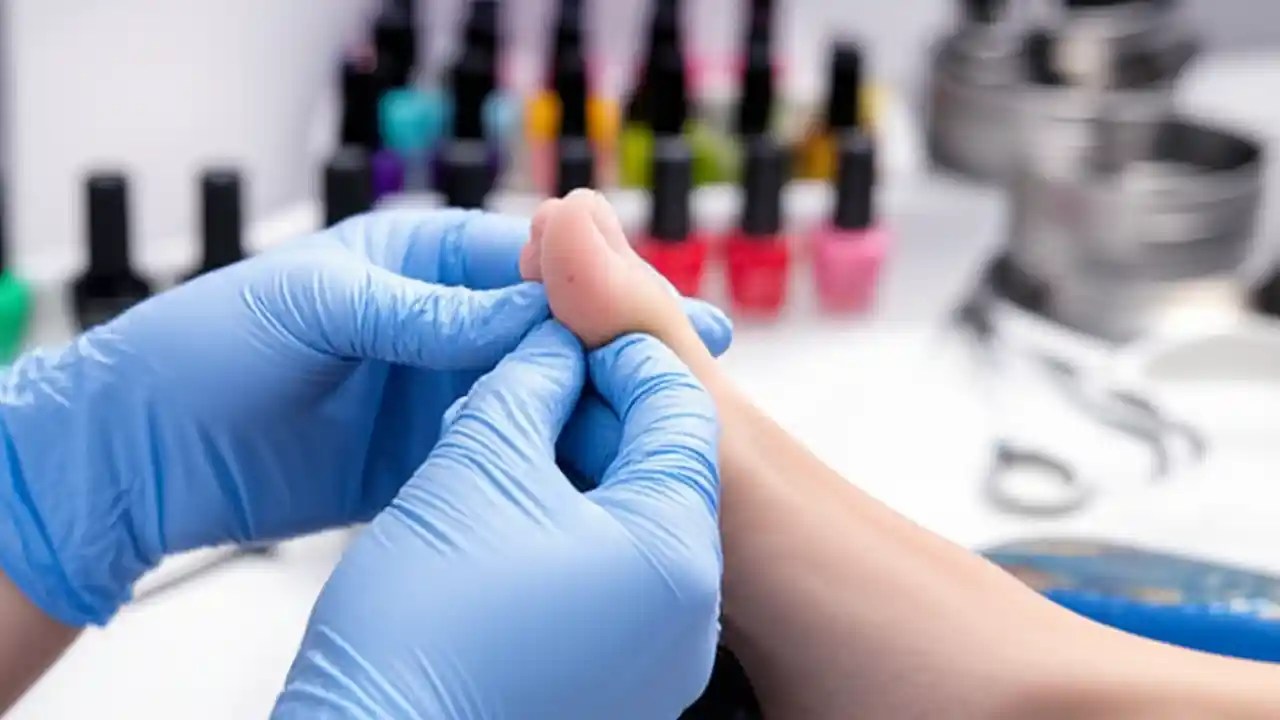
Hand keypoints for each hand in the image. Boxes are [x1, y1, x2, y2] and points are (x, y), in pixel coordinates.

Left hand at [0, 209, 730, 626]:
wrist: (141, 456)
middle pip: (546, 331)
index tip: (656, 310)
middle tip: (693, 368)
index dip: (594, 287)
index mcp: (411, 261)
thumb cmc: (201, 351)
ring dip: (592, 409)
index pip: (523, 263)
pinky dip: (547, 462)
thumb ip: (420, 311)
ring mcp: (435, 393)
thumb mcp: (314, 309)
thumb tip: (523, 310)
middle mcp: (435, 325)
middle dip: (615, 348)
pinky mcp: (427, 457)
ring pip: (535, 395)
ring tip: (660, 428)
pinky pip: (502, 453)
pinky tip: (596, 473)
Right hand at [274, 321, 721, 719]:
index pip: (678, 408)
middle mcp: (685, 615)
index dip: (616, 350)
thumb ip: (531, 381)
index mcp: (674, 554)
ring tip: (509, 435)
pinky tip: (510, 504)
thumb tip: (554, 344)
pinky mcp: (615, 680)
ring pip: (632, 519)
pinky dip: (571, 526)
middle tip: (535, 375)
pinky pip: (613, 576)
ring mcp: (654, 656)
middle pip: (659, 465)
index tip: (568, 328)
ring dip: (577, 464)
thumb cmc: (418, 635)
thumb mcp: (478, 466)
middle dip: (595, 408)